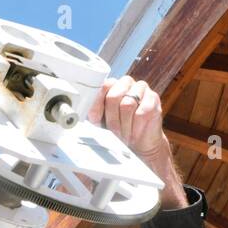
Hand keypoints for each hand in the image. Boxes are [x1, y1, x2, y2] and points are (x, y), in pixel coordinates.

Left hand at [87, 76, 186, 208]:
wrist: (140, 143)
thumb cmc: (118, 130)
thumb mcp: (101, 123)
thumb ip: (91, 115)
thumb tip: (73, 117)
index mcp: (111, 85)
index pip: (101, 87)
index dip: (97, 106)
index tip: (95, 120)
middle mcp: (126, 83)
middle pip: (114, 96)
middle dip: (112, 119)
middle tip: (113, 132)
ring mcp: (141, 90)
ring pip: (127, 104)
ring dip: (124, 125)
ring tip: (124, 135)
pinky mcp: (153, 99)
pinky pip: (142, 112)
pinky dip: (136, 126)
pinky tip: (135, 133)